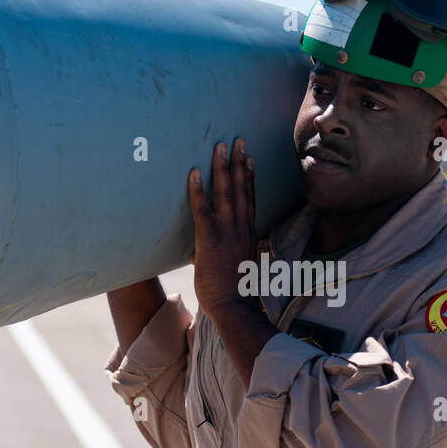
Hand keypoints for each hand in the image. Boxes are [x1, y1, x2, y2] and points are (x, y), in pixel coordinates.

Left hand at [188, 138, 257, 318]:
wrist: (233, 307)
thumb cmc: (233, 293)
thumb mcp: (234, 269)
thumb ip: (221, 256)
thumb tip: (197, 254)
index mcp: (249, 234)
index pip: (251, 199)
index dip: (250, 177)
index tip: (250, 158)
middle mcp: (242, 228)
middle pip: (242, 189)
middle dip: (239, 162)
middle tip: (238, 140)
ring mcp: (227, 232)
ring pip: (227, 193)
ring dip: (223, 167)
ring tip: (222, 146)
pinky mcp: (210, 239)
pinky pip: (203, 209)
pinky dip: (198, 190)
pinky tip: (195, 172)